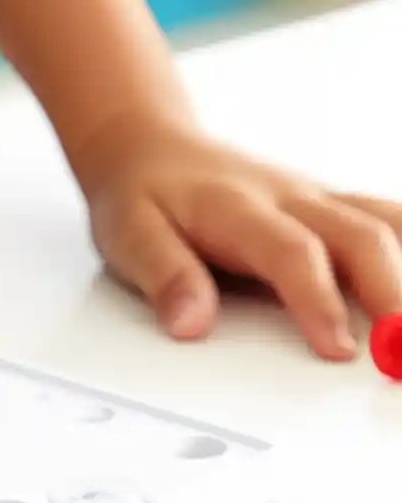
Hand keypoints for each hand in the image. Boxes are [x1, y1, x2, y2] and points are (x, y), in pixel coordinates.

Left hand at [79, 112, 401, 359]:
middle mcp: (291, 199)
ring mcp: (318, 200)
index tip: (339, 349)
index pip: (292, 253)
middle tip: (400, 354)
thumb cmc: (140, 194)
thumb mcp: (128, 235)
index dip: (320, 301)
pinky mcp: (331, 207)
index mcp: (239, 207)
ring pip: (389, 224)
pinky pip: (392, 221)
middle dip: (394, 296)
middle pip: (362, 237)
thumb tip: (190, 325)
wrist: (148, 148)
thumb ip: (164, 277)